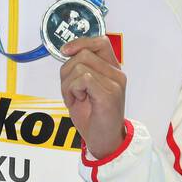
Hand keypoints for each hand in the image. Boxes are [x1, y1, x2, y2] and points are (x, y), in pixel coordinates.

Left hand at [60, 36, 126, 158]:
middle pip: (83, 54)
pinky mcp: (109, 94)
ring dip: (68, 84)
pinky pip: (82, 79)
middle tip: (71, 90)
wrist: (104, 140)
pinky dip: (72, 91)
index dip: (80, 42)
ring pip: (79, 66)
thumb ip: (80, 68)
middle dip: (67, 71)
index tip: (65, 51)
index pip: (100, 41)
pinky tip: (78, 101)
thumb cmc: (94, 116)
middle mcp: (116, 74)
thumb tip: (67, 50)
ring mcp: (115, 83)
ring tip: (75, 98)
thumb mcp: (85, 88)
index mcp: (112, 69)